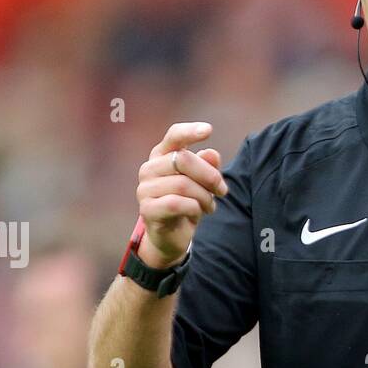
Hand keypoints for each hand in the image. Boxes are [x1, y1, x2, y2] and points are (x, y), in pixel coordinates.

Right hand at [136, 122, 227, 267]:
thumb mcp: (202, 185)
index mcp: (161, 156)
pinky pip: (176, 203)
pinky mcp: (147, 209)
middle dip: (209, 175)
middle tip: (222, 191)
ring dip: (204, 196)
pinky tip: (199, 213)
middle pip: (183, 160)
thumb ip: (207, 167)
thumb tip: (212, 154)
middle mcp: (149, 169)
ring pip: (182, 184)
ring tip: (211, 206)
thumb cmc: (187, 204)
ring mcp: (145, 189)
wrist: (172, 237)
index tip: (208, 130)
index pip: (173, 136)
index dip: (190, 132)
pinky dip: (194, 208)